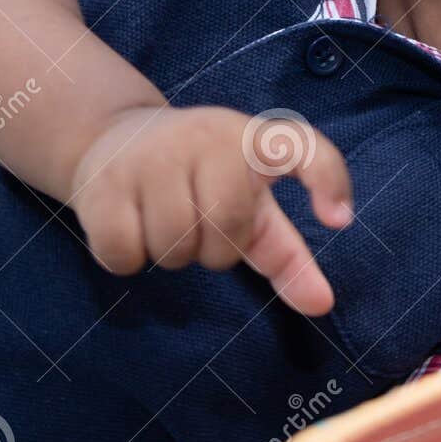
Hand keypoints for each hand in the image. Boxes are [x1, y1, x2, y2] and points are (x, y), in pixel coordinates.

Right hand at [67, 105, 352, 314]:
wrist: (115, 136)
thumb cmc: (199, 178)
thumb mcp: (248, 204)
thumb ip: (287, 255)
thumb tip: (323, 305)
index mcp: (251, 139)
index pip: (303, 147)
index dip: (327, 178)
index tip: (338, 219)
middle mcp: (205, 135)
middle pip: (226, 230)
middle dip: (215, 248)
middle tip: (200, 223)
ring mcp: (150, 155)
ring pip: (173, 248)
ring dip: (171, 254)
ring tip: (164, 218)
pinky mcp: (102, 181)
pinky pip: (125, 254)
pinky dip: (128, 257)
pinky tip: (128, 224)